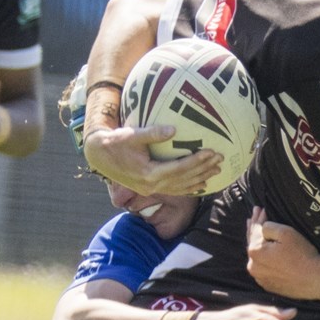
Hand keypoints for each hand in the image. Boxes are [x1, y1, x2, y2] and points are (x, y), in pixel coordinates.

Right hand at [83, 124, 221, 195]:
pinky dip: (188, 186)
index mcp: (149, 174)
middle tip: (221, 160)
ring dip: (200, 179)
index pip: (179, 169)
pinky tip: (200, 183)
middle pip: (184, 179)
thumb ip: (152, 133)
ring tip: (216, 171)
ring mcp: (151, 189)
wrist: (99, 155)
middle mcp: (152, 186)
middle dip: (204, 170)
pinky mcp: (150, 189)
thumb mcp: (131, 135)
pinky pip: (174, 189)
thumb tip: (173, 129)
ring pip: (181, 187)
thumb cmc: (114, 142)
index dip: (197, 162)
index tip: (211, 152)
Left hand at [246, 207, 319, 297]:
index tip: (259, 208)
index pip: (254, 231)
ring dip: (258, 246)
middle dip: (254, 230)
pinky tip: (266, 256)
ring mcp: (261, 278)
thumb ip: (268, 226)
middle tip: (253, 216)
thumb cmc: (302, 254)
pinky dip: (264, 261)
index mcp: (254, 251)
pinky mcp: (270, 287)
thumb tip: (263, 227)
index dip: (257, 219)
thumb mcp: (286, 232)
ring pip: (257, 258)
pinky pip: (264, 270)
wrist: (316, 279)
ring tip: (257, 236)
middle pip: (253, 244)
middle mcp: (253, 267)